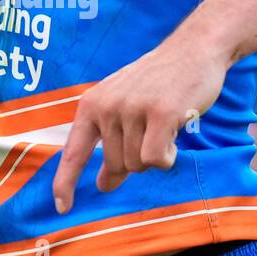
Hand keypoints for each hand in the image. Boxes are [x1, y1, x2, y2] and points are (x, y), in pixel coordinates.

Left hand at [52, 37, 228, 214]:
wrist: (194, 48)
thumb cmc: (160, 82)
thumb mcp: (125, 107)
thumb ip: (112, 142)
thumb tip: (104, 184)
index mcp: (92, 104)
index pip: (73, 151)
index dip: (65, 182)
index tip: (62, 207)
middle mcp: (107, 106)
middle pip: (117, 165)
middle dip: (136, 162)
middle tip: (153, 136)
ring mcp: (133, 109)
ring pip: (139, 164)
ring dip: (157, 155)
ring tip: (165, 126)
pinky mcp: (161, 114)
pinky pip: (157, 159)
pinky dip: (168, 156)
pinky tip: (176, 134)